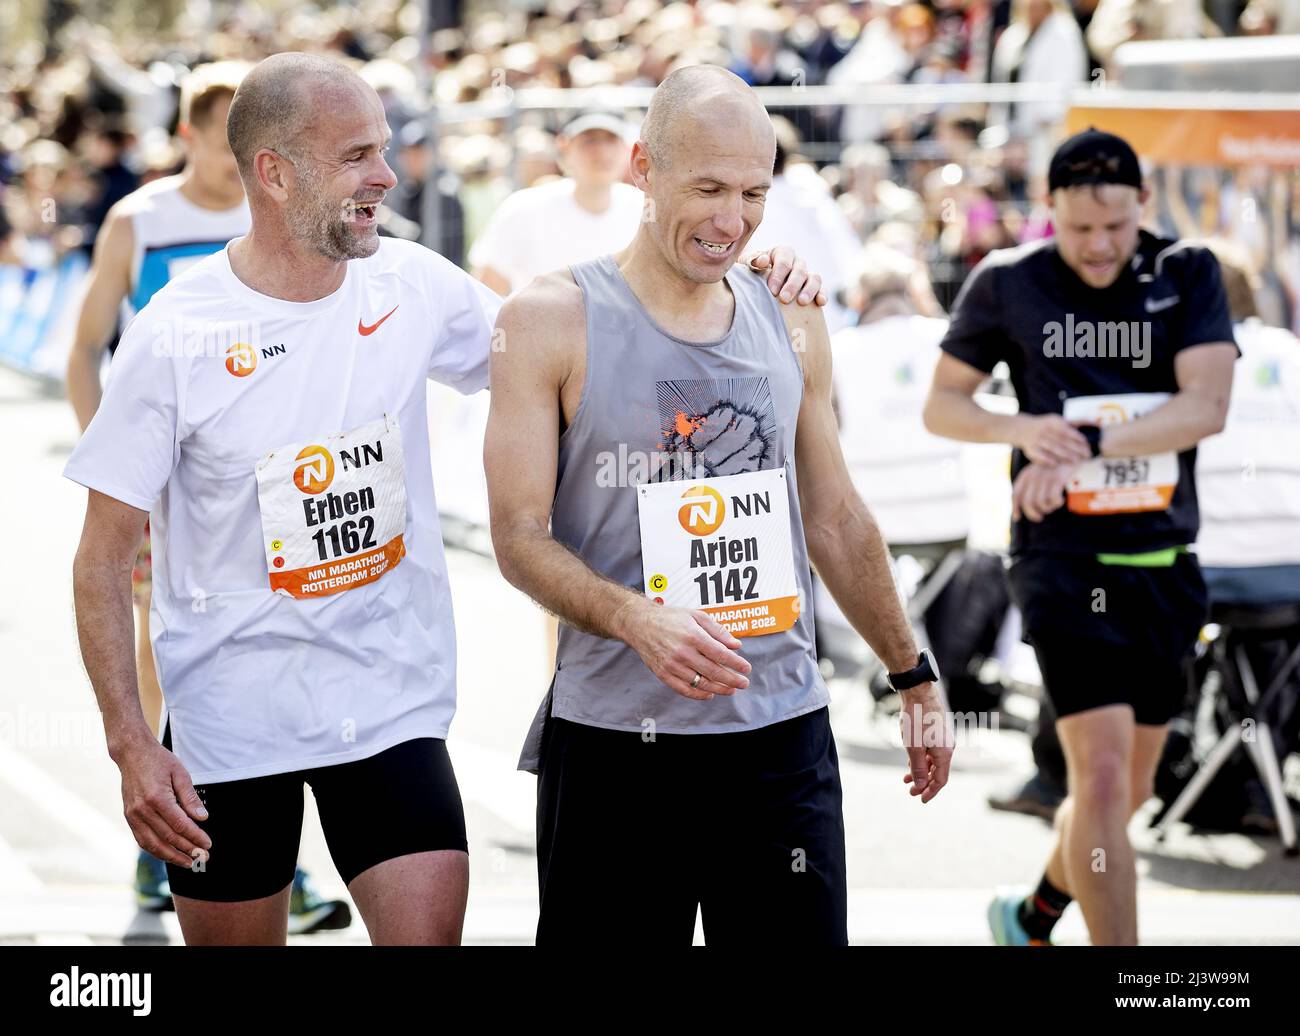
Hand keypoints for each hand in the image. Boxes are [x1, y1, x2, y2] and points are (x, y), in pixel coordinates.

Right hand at [117, 739, 212, 866]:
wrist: (132, 754)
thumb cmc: (158, 761)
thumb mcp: (180, 774)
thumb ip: (191, 798)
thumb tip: (202, 818)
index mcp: (157, 797)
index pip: (180, 825)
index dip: (195, 837)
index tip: (208, 844)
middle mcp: (143, 810)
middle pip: (168, 837)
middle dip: (187, 850)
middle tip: (203, 858)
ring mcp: (133, 815)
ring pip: (153, 843)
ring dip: (171, 856)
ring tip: (188, 862)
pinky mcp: (129, 817)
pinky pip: (142, 839)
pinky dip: (156, 850)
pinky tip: (169, 855)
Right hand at [621, 600, 751, 699]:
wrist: (640, 624)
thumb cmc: (671, 618)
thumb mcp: (696, 616)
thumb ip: (718, 630)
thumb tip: (736, 645)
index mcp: (692, 635)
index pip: (720, 654)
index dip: (736, 663)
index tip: (747, 668)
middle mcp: (682, 652)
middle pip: (713, 671)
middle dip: (732, 679)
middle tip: (744, 683)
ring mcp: (672, 665)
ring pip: (700, 683)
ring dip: (719, 689)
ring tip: (731, 690)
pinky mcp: (663, 674)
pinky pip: (684, 689)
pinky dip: (699, 694)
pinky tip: (710, 694)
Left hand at [744, 246, 827, 306]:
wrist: (757, 286)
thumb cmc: (751, 274)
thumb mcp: (747, 265)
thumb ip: (753, 261)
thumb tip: (764, 260)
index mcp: (782, 253)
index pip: (784, 259)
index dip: (779, 274)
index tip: (772, 290)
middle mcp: (797, 262)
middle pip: (800, 270)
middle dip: (792, 284)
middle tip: (784, 299)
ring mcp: (807, 275)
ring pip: (814, 278)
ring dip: (809, 290)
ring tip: (802, 302)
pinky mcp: (814, 288)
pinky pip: (822, 289)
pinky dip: (822, 294)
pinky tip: (821, 302)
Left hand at [897, 683, 952, 803]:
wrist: (918, 691)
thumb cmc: (916, 718)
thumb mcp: (914, 747)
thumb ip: (919, 768)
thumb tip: (921, 786)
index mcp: (945, 753)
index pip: (941, 780)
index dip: (931, 791)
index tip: (921, 800)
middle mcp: (947, 747)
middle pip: (938, 772)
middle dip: (924, 783)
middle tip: (910, 790)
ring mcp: (942, 738)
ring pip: (933, 761)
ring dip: (921, 771)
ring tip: (906, 777)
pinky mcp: (936, 731)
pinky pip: (931, 751)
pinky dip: (922, 759)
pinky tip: (911, 761)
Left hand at [1011, 461, 1073, 521]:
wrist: (1073, 451)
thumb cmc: (1055, 467)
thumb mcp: (1039, 474)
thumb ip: (1031, 487)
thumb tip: (1019, 511)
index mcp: (1026, 474)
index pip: (1015, 494)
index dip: (1015, 508)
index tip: (1017, 518)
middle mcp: (1033, 475)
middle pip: (1027, 502)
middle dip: (1033, 514)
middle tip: (1040, 517)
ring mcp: (1045, 476)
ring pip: (1041, 503)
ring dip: (1047, 509)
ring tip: (1053, 505)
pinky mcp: (1057, 478)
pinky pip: (1053, 498)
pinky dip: (1056, 503)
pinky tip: (1061, 500)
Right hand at [1013, 413, 1091, 465]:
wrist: (1022, 429)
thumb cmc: (1046, 426)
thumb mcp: (1058, 420)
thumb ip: (1075, 422)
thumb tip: (1095, 423)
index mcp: (1053, 422)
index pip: (1067, 430)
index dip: (1078, 437)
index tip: (1087, 444)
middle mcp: (1044, 430)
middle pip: (1062, 440)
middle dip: (1075, 448)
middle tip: (1086, 455)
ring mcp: (1037, 440)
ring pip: (1052, 448)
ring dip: (1065, 455)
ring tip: (1076, 461)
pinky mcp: (1030, 449)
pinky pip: (1040, 455)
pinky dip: (1048, 460)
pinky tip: (1056, 464)